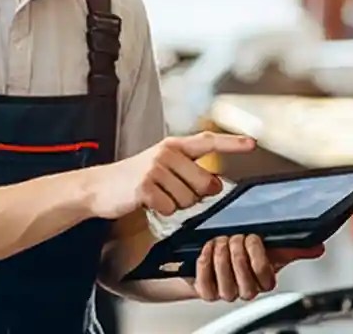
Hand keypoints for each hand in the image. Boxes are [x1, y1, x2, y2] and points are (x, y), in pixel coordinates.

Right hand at [87, 132, 256, 218]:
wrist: (100, 186)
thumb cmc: (136, 179)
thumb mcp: (164, 169)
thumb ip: (191, 173)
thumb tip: (216, 185)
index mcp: (174, 145)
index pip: (208, 141)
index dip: (231, 144)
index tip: (253, 143)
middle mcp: (166, 153)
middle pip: (204, 182)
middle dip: (195, 195)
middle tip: (172, 191)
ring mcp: (155, 168)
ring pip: (188, 199)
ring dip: (175, 204)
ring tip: (157, 195)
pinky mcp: (145, 186)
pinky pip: (170, 208)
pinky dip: (162, 210)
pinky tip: (147, 202)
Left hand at [192, 235, 324, 301]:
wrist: (216, 263)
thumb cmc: (245, 255)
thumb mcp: (270, 249)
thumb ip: (293, 248)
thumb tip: (318, 247)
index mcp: (264, 282)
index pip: (263, 270)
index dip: (255, 250)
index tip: (252, 237)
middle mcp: (246, 291)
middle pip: (241, 267)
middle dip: (236, 246)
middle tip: (234, 237)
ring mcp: (226, 293)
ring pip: (222, 271)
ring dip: (219, 249)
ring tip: (221, 240)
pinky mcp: (207, 292)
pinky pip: (205, 277)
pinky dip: (205, 258)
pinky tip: (208, 249)